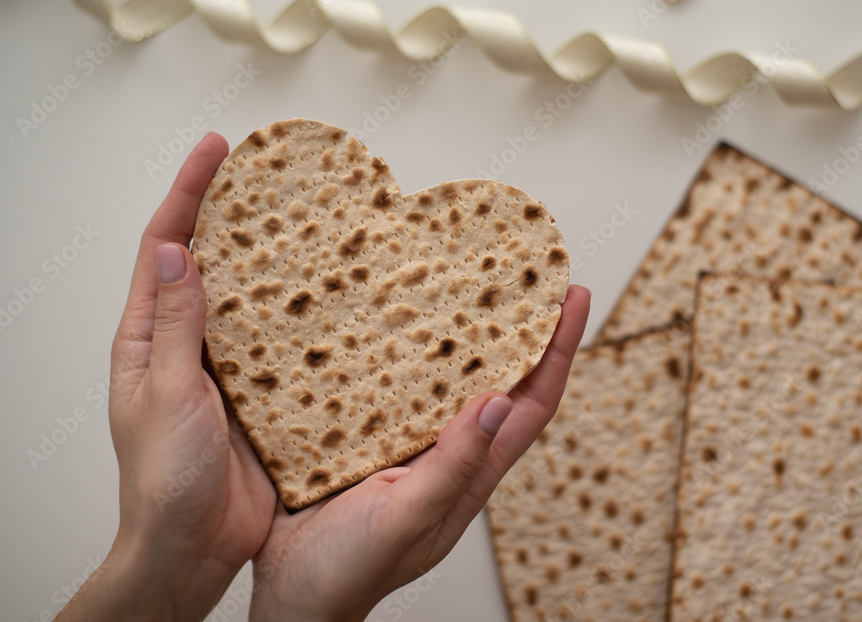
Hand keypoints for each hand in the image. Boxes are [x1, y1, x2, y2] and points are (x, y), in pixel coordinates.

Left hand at [58, 133, 277, 620]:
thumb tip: (178, 251)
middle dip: (235, 210)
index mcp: (150, 336)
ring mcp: (230, 366)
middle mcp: (190, 342)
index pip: (165, 245)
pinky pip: (286, 341)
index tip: (216, 149)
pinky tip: (335, 299)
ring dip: (276, 259)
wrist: (193, 546)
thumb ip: (175, 325)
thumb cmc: (162, 480)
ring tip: (311, 221)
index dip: (189, 192)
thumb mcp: (166, 393)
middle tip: (270, 171)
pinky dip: (305, 315)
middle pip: (211, 259)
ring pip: (253, 297)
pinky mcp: (266, 393)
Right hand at [249, 285, 590, 620]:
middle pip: (498, 376)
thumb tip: (497, 403)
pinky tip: (388, 319)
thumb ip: (453, 467)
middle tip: (523, 271)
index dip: (559, 349)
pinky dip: (401, 348)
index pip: (532, 401)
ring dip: (461, 328)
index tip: (572, 297)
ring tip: (464, 278)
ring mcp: (408, 439)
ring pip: (447, 374)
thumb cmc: (349, 572)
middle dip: (518, 325)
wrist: (289, 594)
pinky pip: (395, 381)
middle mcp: (447, 447)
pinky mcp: (365, 432)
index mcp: (470, 470)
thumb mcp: (408, 519)